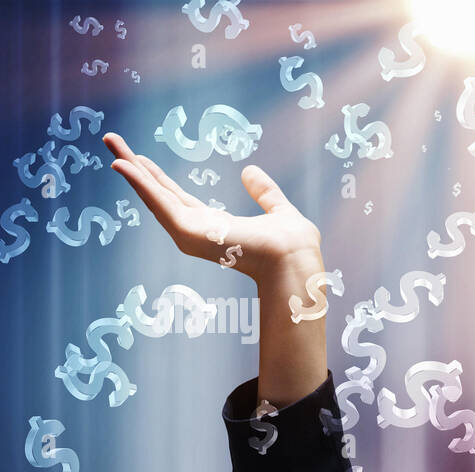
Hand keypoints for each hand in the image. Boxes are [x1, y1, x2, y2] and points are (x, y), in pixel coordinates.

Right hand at [101, 132, 322, 282]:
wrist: (295, 258)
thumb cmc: (293, 245)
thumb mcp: (278, 210)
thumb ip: (264, 192)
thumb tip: (249, 171)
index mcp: (216, 225)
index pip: (178, 198)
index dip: (158, 179)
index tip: (140, 159)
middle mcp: (198, 230)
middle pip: (159, 194)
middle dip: (135, 168)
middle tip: (112, 141)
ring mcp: (191, 234)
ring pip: (154, 197)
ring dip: (132, 170)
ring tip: (111, 144)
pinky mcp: (189, 234)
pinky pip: (160, 204)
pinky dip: (141, 184)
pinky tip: (124, 165)